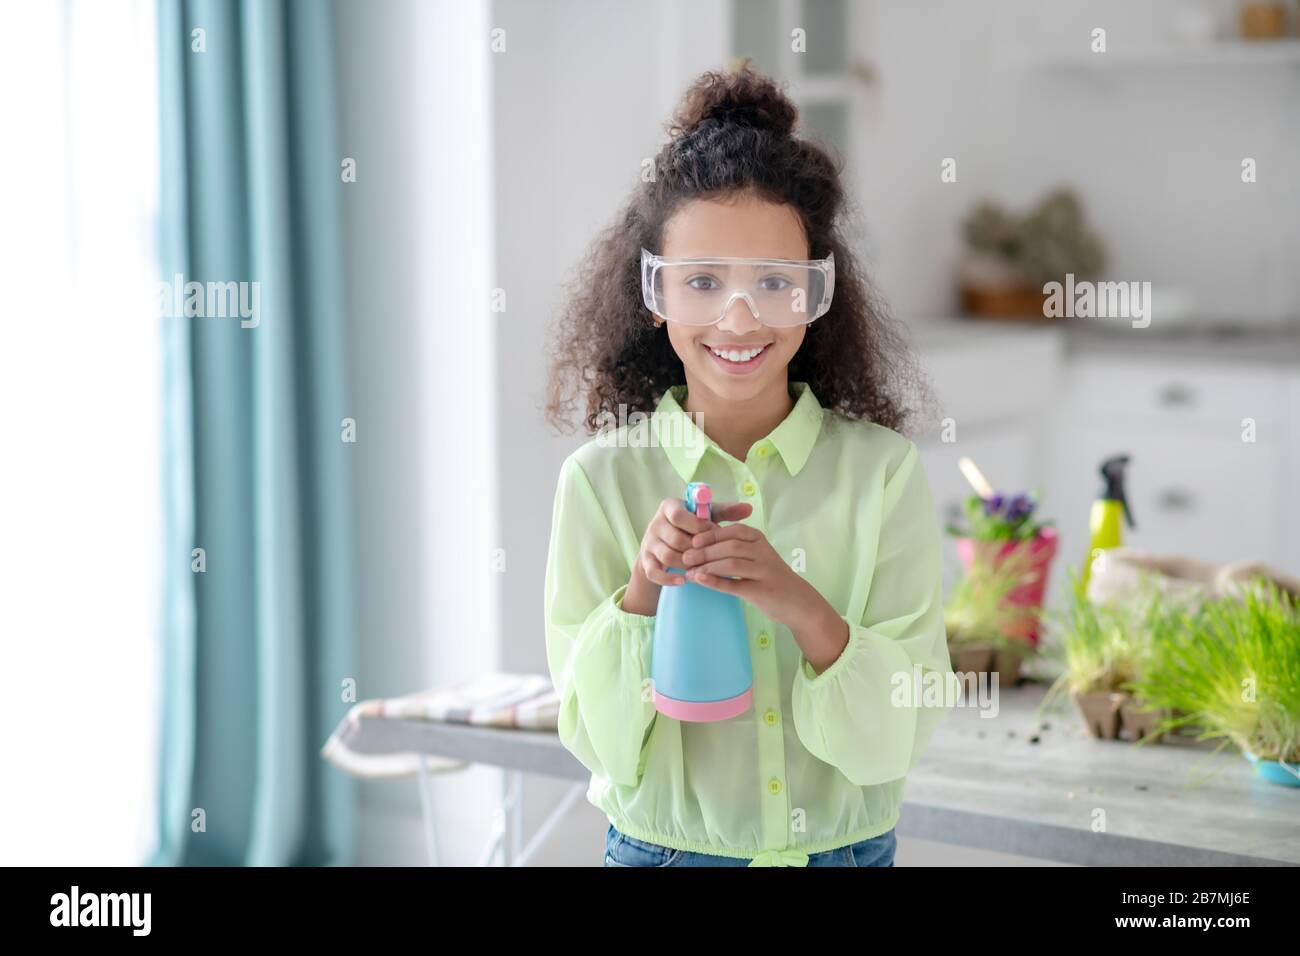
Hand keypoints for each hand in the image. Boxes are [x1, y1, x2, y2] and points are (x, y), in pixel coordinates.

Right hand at [622, 497, 753, 615]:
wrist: (663, 546)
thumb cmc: (690, 528)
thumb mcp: (704, 517)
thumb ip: (725, 512)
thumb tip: (748, 509)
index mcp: (670, 507)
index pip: (680, 516)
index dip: (699, 527)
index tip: (716, 534)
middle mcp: (656, 523)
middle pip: (676, 539)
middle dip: (696, 551)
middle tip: (712, 557)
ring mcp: (649, 543)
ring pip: (668, 556)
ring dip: (687, 565)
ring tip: (702, 569)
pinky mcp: (645, 561)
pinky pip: (654, 572)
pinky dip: (669, 579)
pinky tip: (684, 581)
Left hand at [680, 518, 833, 633]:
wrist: (798, 603)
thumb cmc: (771, 578)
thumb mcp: (756, 557)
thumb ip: (734, 550)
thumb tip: (699, 547)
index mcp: (760, 540)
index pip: (733, 531)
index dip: (711, 534)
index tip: (693, 541)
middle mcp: (764, 552)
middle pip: (730, 546)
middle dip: (704, 551)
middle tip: (685, 557)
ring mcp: (764, 572)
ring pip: (731, 564)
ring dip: (707, 566)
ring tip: (689, 571)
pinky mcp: (762, 591)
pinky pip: (735, 585)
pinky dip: (715, 582)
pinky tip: (700, 581)